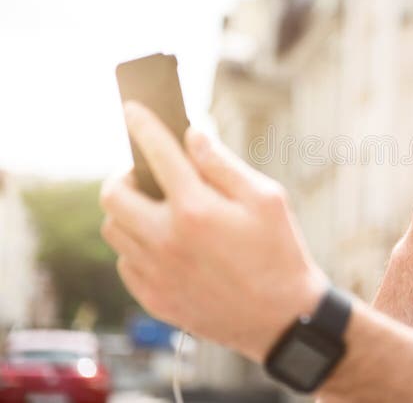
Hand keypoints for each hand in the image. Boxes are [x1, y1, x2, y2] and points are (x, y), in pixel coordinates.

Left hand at [99, 101, 326, 362]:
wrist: (284, 318)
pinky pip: (126, 263)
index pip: (156, 153)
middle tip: (148, 174)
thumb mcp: (267, 198)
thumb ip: (224, 164)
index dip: (142, 124)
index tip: (133, 109)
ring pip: (114, 229)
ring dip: (130, 211)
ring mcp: (156, 273)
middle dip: (125, 175)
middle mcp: (166, 240)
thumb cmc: (281, 252)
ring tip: (158, 210)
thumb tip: (192, 135)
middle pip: (112, 194)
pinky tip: (166, 244)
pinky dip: (137, 245)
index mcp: (196, 209)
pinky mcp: (154, 298)